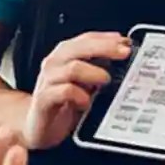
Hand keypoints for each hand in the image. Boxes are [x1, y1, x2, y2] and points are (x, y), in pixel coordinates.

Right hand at [22, 32, 130, 150]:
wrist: (37, 126)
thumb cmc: (64, 103)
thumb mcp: (85, 82)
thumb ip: (99, 68)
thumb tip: (123, 56)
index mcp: (65, 55)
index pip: (87, 38)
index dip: (107, 38)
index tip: (127, 42)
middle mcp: (55, 63)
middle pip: (80, 47)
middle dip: (105, 48)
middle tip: (124, 54)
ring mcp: (47, 80)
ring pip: (73, 68)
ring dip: (94, 73)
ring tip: (106, 80)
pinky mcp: (44, 100)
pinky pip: (64, 92)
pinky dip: (80, 95)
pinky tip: (87, 102)